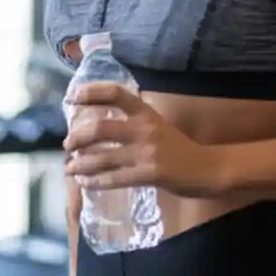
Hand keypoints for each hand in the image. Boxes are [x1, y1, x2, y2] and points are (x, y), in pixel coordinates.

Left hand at [62, 82, 223, 197]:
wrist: (208, 168)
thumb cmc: (179, 147)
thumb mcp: (157, 125)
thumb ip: (133, 122)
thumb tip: (98, 126)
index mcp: (146, 112)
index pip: (116, 94)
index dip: (91, 92)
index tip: (71, 97)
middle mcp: (144, 128)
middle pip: (100, 128)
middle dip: (77, 137)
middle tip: (67, 145)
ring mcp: (146, 152)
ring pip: (102, 157)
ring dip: (80, 163)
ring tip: (69, 168)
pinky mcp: (148, 174)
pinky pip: (113, 178)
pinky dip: (94, 182)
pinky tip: (85, 183)